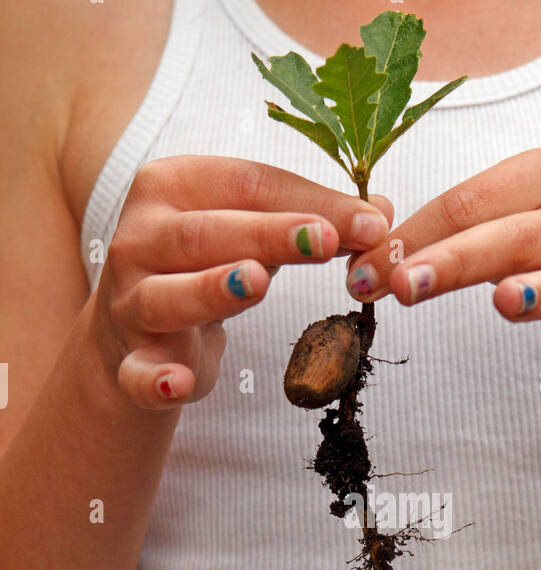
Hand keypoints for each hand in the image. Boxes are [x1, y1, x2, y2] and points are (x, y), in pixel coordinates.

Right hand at [88, 155, 392, 410]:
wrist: (138, 327)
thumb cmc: (208, 264)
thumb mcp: (254, 232)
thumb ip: (313, 220)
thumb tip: (383, 216)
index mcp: (171, 187)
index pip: (245, 184)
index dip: (307, 201)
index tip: (369, 222)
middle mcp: (140, 238)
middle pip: (205, 234)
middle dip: (267, 235)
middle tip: (324, 241)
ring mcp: (128, 302)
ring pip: (168, 296)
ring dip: (212, 289)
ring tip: (257, 282)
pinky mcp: (128, 362)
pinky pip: (137, 375)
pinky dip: (154, 381)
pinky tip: (178, 384)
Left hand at [345, 147, 540, 422]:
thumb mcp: (521, 218)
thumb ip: (461, 231)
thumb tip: (373, 256)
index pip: (467, 202)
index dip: (410, 237)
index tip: (359, 272)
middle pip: (507, 237)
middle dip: (450, 261)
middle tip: (401, 284)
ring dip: (536, 294)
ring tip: (505, 301)